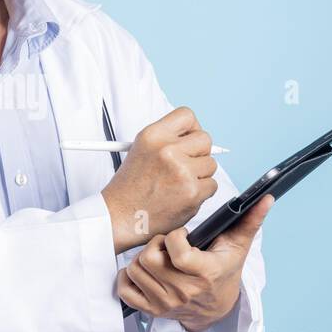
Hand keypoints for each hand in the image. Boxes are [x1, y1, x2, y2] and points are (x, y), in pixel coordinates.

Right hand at [100, 106, 217, 253]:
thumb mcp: (141, 150)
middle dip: (198, 153)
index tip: (188, 141)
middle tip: (184, 166)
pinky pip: (212, 185)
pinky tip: (181, 196)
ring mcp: (182, 171)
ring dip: (200, 175)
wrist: (119, 217)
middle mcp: (167, 150)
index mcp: (153, 135)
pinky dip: (201, 192)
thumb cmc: (129, 187)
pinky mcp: (192, 192)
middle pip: (205, 139)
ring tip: (177, 184)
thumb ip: (169, 140)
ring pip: (211, 164)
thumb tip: (197, 138)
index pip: (187, 115)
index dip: (191, 129)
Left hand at [116, 195, 272, 331]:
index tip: (182, 235)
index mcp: (204, 273)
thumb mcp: (238, 246)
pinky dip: (128, 278)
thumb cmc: (224, 272)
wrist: (216, 308)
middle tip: (165, 244)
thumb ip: (249, 221)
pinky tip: (143, 270)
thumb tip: (264, 199)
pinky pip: (125, 291)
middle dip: (155, 244)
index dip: (174, 237)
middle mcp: (183, 291)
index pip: (177, 252)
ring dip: (142, 258)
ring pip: (135, 270)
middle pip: (149, 259)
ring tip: (158, 256)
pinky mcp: (152, 310)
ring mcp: (166, 303)